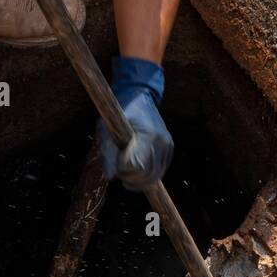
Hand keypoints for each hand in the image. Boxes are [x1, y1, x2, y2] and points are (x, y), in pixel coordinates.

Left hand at [98, 57, 172, 191]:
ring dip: (137, 179)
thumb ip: (108, 153)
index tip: (115, 161)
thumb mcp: (107, 128)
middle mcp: (162, 142)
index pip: (137, 167)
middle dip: (129, 177)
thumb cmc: (120, 112)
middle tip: (118, 167)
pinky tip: (136, 168)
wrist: (139, 97)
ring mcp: (168, 147)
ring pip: (154, 178)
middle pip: (147, 176)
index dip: (123, 169)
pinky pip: (158, 174)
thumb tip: (109, 177)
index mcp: (148, 135)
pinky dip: (146, 176)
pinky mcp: (169, 151)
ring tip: (126, 169)